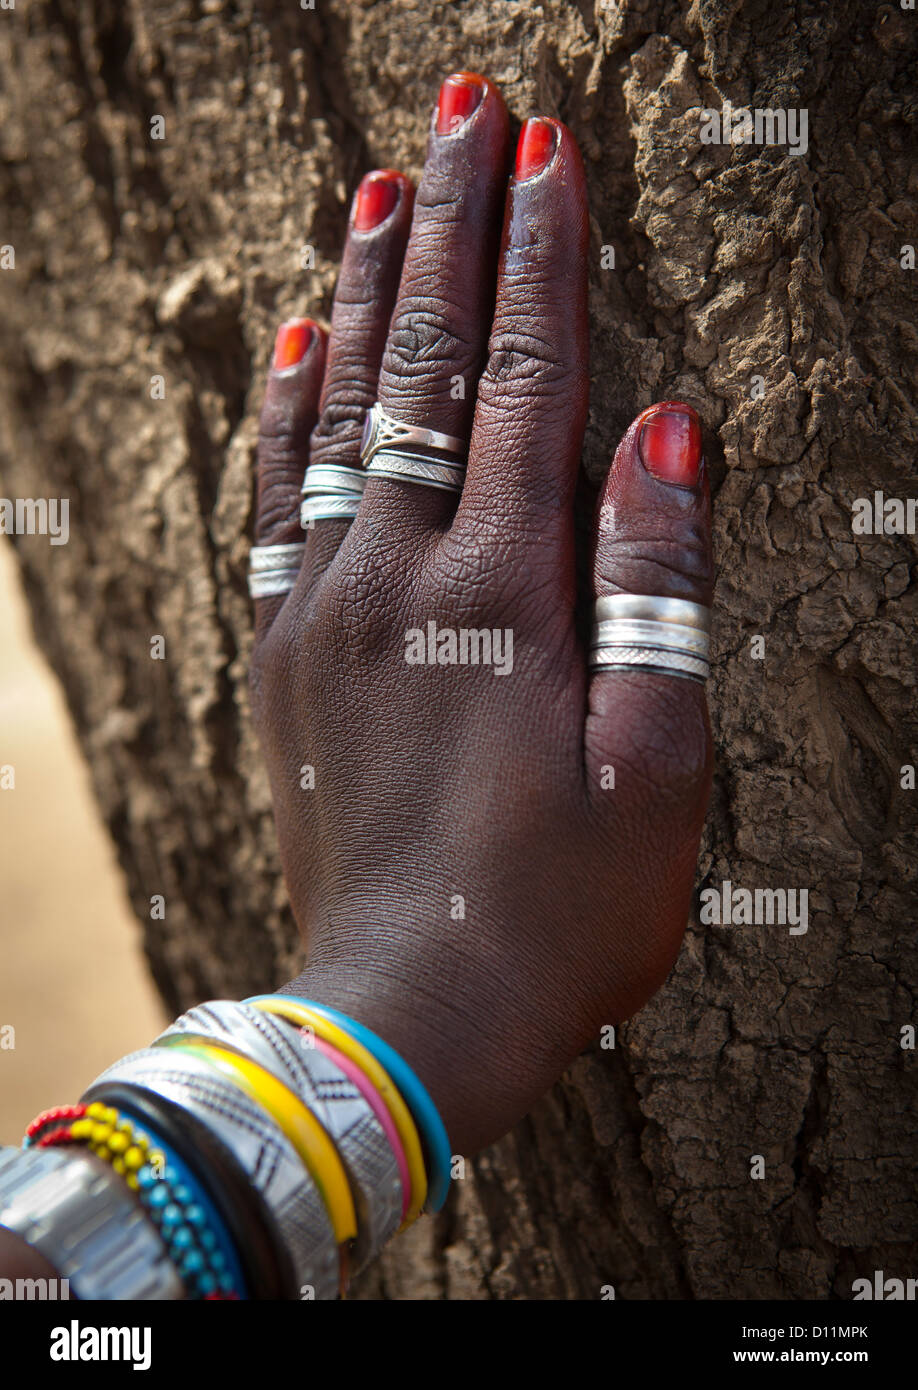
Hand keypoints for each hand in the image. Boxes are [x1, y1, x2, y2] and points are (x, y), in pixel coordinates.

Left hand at [249, 73, 712, 1155]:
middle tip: (463, 115)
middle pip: (423, 367)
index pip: (527, 383)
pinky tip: (290, 349)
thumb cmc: (554, 908)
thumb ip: (661, 582)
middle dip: (446, 230)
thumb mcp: (660, 761)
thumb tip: (671, 430)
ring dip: (361, 294)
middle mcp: (397, 580)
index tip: (547, 156)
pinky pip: (275, 500)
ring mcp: (323, 614)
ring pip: (337, 415)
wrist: (408, 1012)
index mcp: (503, 596)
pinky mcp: (282, 657)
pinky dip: (284, 412)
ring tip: (375, 188)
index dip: (539, 260)